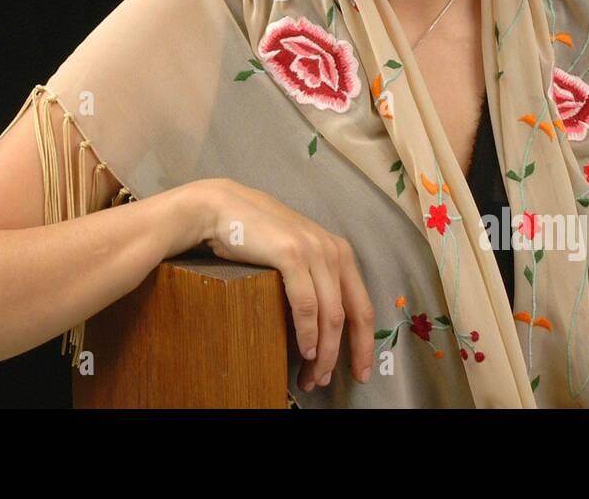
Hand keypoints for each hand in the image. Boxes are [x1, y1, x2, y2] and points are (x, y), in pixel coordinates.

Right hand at [190, 177, 373, 391]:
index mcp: (339, 252)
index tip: (361, 371)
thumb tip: (321, 326)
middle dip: (341, 354)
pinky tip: (304, 349)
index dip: (364, 343)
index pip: (362, 306)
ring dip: (323, 351)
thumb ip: (314, 278)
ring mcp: (314, 251)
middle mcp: (333, 251)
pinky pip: (306, 305)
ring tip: (312, 375)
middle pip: (350, 315)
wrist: (223, 209)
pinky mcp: (292, 255)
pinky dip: (307, 332)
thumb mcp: (296, 253)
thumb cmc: (256, 236)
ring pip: (330, 315)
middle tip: (326, 380)